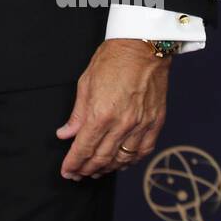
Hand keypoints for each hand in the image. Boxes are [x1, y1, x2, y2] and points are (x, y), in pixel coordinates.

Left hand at [56, 39, 170, 180]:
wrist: (143, 46)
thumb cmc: (112, 59)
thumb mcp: (86, 83)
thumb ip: (77, 114)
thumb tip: (66, 134)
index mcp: (101, 113)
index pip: (84, 148)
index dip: (73, 163)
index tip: (67, 171)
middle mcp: (122, 123)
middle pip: (102, 158)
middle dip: (87, 169)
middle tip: (78, 174)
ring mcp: (141, 124)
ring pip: (122, 158)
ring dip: (107, 168)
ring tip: (96, 171)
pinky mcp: (155, 122)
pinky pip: (143, 150)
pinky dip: (131, 161)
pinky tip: (121, 163)